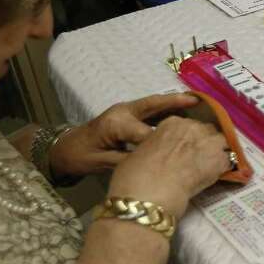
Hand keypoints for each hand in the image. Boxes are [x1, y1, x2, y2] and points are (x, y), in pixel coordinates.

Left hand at [50, 93, 201, 177]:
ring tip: (198, 102)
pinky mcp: (128, 113)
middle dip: (177, 102)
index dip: (165, 141)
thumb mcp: (102, 163)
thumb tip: (153, 163)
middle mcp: (123, 112)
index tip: (185, 147)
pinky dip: (167, 108)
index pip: (146, 133)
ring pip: (154, 103)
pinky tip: (183, 111)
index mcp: (116, 124)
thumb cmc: (80, 157)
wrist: (62, 149)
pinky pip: (151, 109)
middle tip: (200, 101)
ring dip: (175, 102)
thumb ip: (128, 160)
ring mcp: (126, 110)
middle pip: (155, 105)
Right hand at [107, 116, 229, 219]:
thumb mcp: (139, 152)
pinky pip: (229, 160)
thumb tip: (156, 153)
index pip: (188, 125)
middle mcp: (193, 126)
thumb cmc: (136, 176)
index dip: (188, 139)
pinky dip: (224, 168)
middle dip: (204, 144)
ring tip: (208, 168)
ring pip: (221, 142)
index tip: (185, 149)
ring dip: (217, 153)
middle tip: (196, 160)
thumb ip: (155, 145)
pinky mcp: (221, 159)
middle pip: (207, 131)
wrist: (148, 193)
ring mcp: (209, 141)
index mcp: (172, 122)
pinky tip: (215, 177)